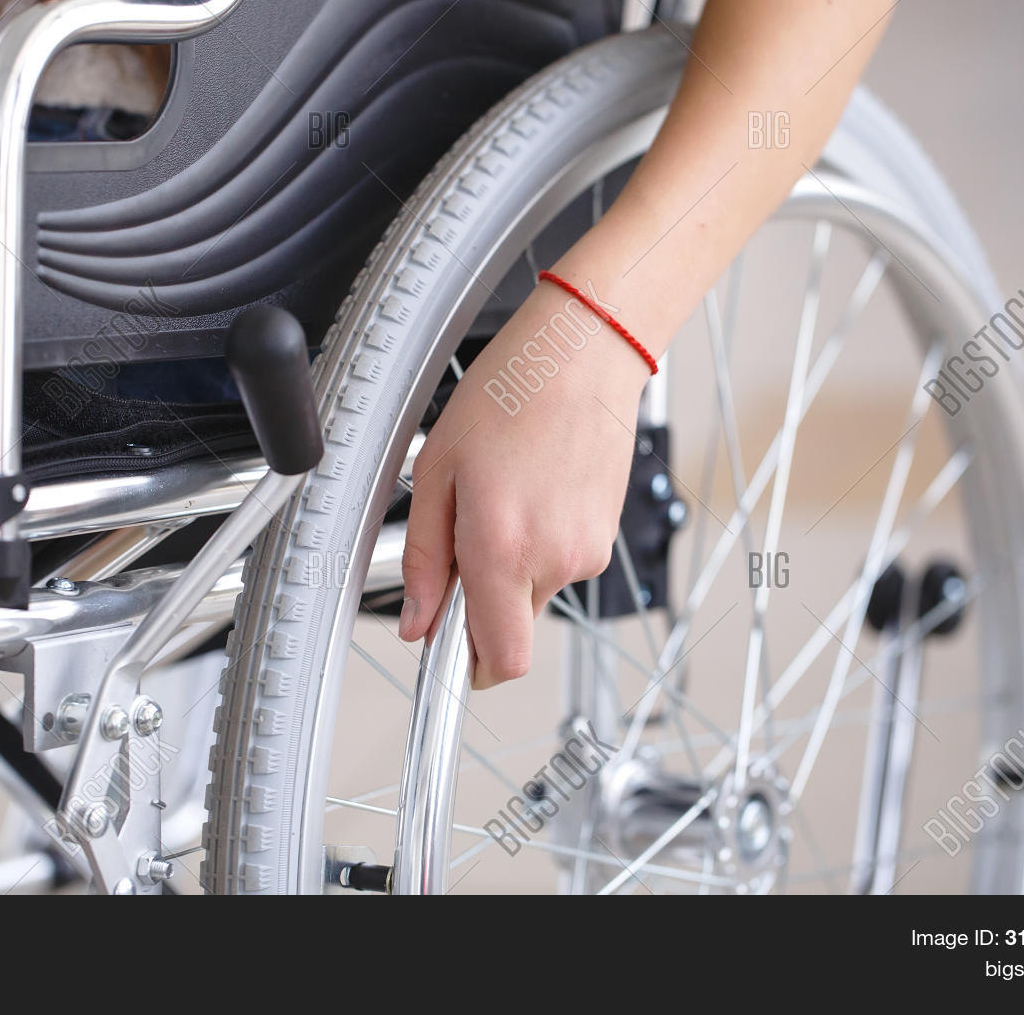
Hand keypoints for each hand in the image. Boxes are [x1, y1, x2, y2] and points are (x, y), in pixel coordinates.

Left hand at [398, 279, 651, 688]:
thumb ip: (425, 558)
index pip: (499, 660)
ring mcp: (587, 551)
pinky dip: (537, 543)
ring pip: (533, 594)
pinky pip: (559, 563)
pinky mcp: (606, 537)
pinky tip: (529, 489)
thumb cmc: (509, 395)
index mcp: (503, 549)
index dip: (469, 667)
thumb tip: (417, 621)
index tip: (446, 650)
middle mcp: (553, 560)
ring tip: (500, 495)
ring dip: (509, 566)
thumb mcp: (436, 471)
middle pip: (510, 628)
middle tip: (463, 534)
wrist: (582, 356)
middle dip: (481, 601)